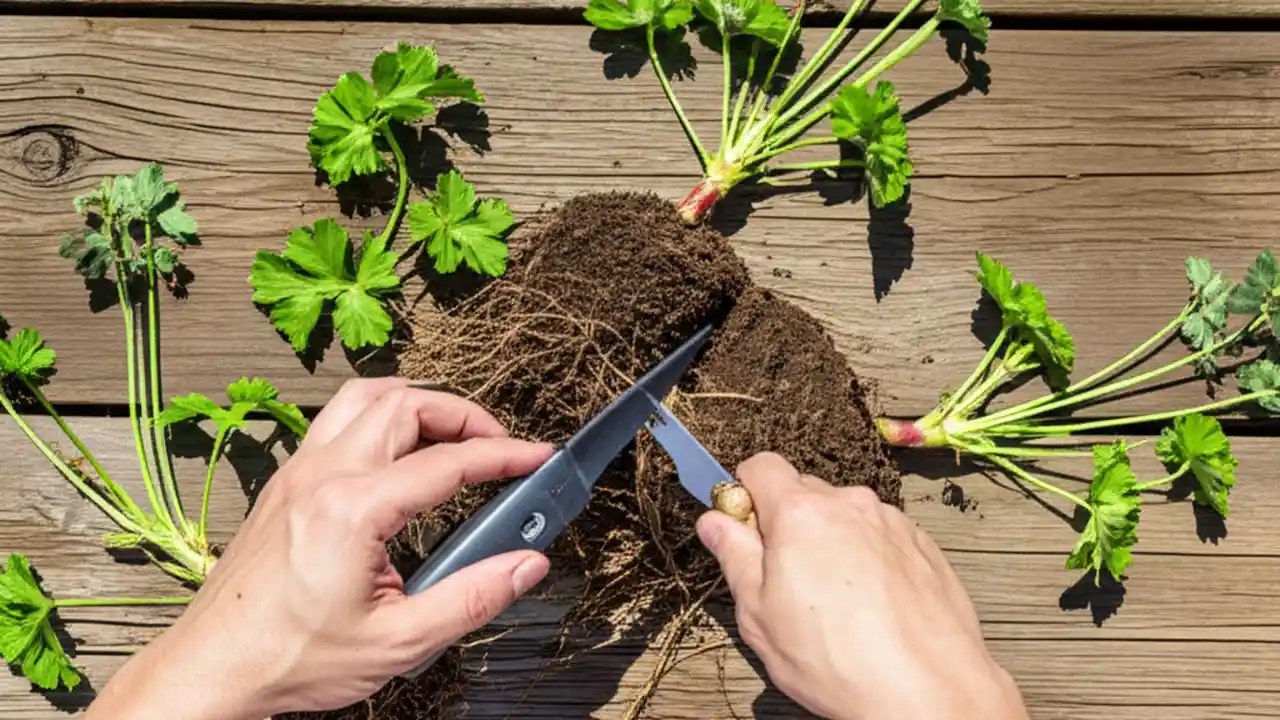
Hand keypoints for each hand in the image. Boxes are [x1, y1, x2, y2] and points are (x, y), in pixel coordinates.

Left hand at [87, 378, 554, 719]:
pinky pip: (337, 421)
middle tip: (498, 445)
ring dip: (416, 403)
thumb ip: (473, 597)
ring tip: (451, 434)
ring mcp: (297, 474)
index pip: (448, 462)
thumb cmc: (291, 659)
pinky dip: (379, 418)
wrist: (213, 670)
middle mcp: (322, 476)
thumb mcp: (399, 641)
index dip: (505, 455)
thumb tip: (526, 564)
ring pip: (364, 398)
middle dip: (463, 415)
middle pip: (405, 405)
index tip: (538, 458)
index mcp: (353, 510)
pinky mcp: (285, 486)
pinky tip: (397, 455)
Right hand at [695, 452, 1028, 719]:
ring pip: (844, 515)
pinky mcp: (922, 544)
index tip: (744, 533)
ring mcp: (891, 522)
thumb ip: (734, 557)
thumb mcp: (760, 616)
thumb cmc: (838, 662)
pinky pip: (880, 535)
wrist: (929, 693)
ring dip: (831, 540)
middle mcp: (849, 504)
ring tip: (835, 602)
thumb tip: (714, 521)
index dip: (744, 495)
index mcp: (800, 513)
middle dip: (787, 523)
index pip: (760, 466)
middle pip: (803, 491)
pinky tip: (871, 606)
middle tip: (786, 580)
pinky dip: (868, 557)